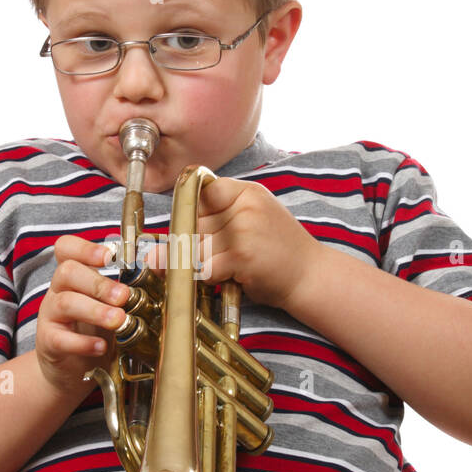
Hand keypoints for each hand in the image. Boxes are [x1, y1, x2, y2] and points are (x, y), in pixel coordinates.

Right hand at [35, 236, 130, 394]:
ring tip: (119, 320)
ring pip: (64, 303)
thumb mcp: (115, 303)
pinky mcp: (49, 342)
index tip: (110, 256)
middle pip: (67, 272)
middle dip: (99, 283)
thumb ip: (137, 279)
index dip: (85, 248)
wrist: (74, 368)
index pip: (66, 248)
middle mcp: (59, 290)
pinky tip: (102, 346)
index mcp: (75, 274)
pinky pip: (60, 338)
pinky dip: (83, 342)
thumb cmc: (97, 328)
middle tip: (124, 296)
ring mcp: (51, 315)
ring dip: (95, 310)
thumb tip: (161, 256)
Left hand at [144, 176, 321, 313]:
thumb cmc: (278, 253)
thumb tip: (159, 244)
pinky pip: (202, 267)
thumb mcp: (252, 221)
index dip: (187, 213)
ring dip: (194, 265)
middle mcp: (244, 205)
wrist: (312, 276)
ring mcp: (242, 229)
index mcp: (246, 192)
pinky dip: (204, 279)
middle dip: (188, 245)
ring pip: (193, 246)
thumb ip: (214, 222)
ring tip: (216, 269)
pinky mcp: (240, 254)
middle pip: (191, 222)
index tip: (189, 229)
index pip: (198, 192)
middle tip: (201, 258)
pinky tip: (222, 279)